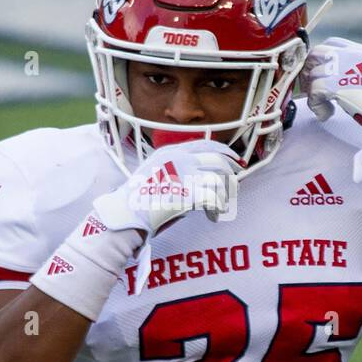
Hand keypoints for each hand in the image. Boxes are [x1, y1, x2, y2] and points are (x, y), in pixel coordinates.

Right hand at [93, 139, 241, 239]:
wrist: (125, 214)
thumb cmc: (139, 200)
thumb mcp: (156, 174)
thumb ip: (178, 171)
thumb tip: (204, 179)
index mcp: (170, 151)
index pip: (206, 144)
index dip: (225, 152)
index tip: (236, 160)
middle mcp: (178, 158)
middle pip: (217, 160)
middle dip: (231, 172)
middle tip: (236, 185)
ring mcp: (183, 174)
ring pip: (219, 179)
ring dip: (225, 194)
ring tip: (222, 206)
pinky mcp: (187, 193)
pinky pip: (214, 199)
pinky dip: (217, 209)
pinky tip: (213, 216)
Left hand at [301, 37, 361, 166]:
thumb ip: (358, 70)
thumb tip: (341, 80)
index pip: (332, 43)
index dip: (322, 58)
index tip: (320, 73)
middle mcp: (351, 54)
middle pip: (317, 53)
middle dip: (310, 70)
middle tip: (310, 88)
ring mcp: (342, 68)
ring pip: (313, 74)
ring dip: (312, 92)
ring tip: (322, 106)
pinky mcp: (336, 84)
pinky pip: (314, 91)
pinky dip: (316, 105)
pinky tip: (325, 114)